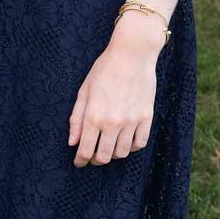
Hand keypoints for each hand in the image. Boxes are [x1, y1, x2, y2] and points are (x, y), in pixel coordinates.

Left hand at [67, 13, 165, 166]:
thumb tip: (72, 142)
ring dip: (113, 154)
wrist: (132, 55)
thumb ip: (77, 118)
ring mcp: (132, 121)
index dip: (80, 160)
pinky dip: (132, 147)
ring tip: (108, 147)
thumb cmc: (104, 70)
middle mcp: (113, 123)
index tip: (78, 162)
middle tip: (92, 156)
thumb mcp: (84, 91)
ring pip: (123, 153)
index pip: (86, 151)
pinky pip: (140, 143)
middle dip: (95, 160)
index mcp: (94, 116)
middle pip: (104, 156)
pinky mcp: (147, 117)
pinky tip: (125, 141)